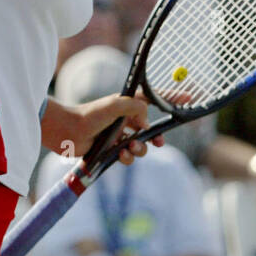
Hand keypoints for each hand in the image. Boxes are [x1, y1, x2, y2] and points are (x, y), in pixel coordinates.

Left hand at [41, 95, 162, 163]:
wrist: (67, 133)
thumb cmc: (88, 115)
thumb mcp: (116, 105)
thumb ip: (135, 108)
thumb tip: (146, 122)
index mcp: (127, 104)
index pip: (154, 99)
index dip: (171, 99)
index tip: (188, 98)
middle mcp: (125, 119)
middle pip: (150, 127)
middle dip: (157, 136)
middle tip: (160, 142)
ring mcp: (119, 135)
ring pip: (141, 145)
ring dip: (140, 148)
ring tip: (130, 148)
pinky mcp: (111, 150)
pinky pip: (128, 156)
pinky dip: (127, 157)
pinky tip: (120, 155)